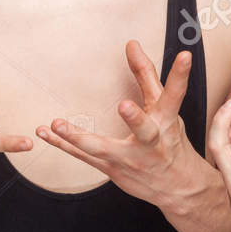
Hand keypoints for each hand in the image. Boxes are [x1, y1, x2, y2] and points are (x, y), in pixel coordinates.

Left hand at [34, 39, 199, 204]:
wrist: (177, 187)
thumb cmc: (170, 142)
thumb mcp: (164, 109)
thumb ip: (146, 75)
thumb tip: (131, 44)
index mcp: (167, 122)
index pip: (175, 95)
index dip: (180, 75)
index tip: (186, 56)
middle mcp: (151, 142)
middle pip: (145, 130)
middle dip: (136, 119)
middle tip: (125, 105)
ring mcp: (130, 159)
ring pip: (103, 149)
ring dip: (78, 137)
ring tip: (57, 124)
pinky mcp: (111, 168)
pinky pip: (84, 156)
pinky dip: (62, 145)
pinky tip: (44, 132)